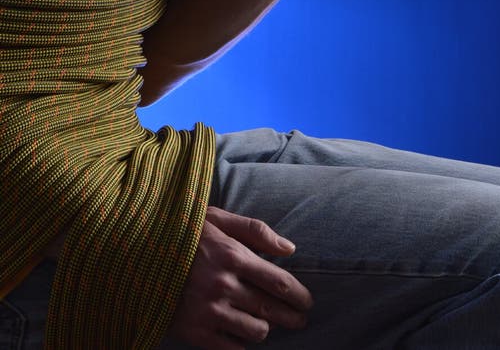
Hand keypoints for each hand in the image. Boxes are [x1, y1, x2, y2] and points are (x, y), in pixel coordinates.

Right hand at [166, 206, 312, 348]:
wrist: (136, 253)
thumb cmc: (182, 232)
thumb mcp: (217, 219)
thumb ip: (255, 231)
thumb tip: (289, 248)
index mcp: (232, 256)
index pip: (278, 282)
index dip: (298, 294)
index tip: (307, 301)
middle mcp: (223, 286)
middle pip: (271, 309)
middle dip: (292, 316)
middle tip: (301, 319)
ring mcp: (208, 311)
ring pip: (255, 331)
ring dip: (264, 328)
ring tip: (266, 323)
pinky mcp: (194, 332)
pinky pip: (231, 348)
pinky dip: (241, 344)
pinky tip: (242, 334)